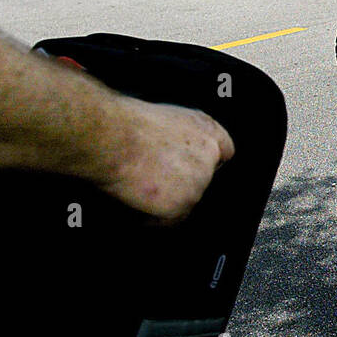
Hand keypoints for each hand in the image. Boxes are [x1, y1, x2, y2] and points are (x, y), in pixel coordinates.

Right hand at [99, 100, 234, 220]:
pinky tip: (138, 204)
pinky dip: (154, 218)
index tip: (189, 168)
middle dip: (182, 183)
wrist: (112, 138)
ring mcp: (199, 183)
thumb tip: (173, 151)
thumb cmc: (126, 124)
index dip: (205, 162)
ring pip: (186, 201)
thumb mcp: (165, 116)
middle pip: (202, 180)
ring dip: (167, 200)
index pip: (223, 152)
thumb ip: (180, 136)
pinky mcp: (183, 204)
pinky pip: (170, 220)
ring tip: (141, 186)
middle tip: (154, 179)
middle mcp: (209, 156)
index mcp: (208, 130)